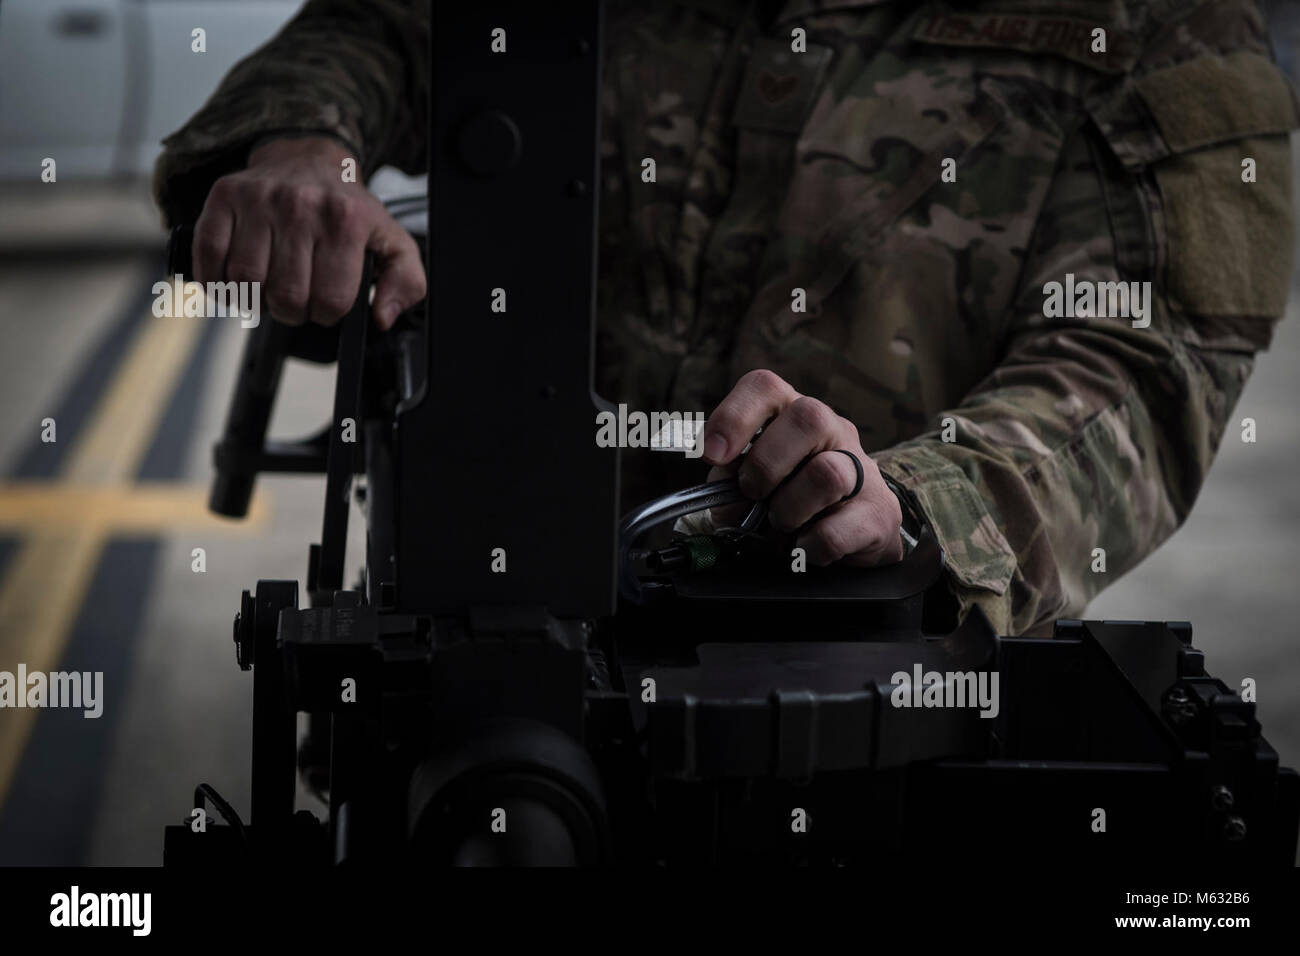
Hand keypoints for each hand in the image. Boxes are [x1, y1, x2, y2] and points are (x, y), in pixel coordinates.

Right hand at [191, 134, 425, 328]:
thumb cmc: (348, 210)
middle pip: (286, 297)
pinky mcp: (225, 195)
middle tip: (296, 297)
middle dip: (292, 311)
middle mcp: (302, 206)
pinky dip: (216, 279)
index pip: (331, 300)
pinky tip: (235, 279)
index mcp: (346, 221)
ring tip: (268, 287)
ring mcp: (260, 199)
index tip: (326, 303)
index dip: (328, 313)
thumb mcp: (393, 243)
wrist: (310, 159)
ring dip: (254, 299)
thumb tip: (382, 317)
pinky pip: (209, 255)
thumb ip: (405, 284)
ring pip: (245, 281)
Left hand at [700, 369, 903, 566]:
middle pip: (808, 417)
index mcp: (792, 414)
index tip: (712, 454)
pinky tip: (803, 547)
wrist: (855, 534)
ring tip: (781, 523)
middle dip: (766, 464)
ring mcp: (861, 469)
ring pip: (827, 473)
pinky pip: (838, 530)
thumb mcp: (752, 484)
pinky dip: (809, 546)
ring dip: (789, 508)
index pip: (766, 387)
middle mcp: (832, 430)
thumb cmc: (793, 500)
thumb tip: (723, 492)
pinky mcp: (877, 514)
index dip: (734, 416)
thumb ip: (730, 481)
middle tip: (753, 494)